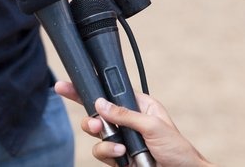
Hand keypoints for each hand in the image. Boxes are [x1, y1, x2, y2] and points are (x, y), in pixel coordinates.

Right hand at [55, 81, 213, 166]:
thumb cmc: (177, 149)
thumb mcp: (153, 125)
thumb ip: (124, 114)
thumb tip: (100, 103)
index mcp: (138, 105)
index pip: (109, 92)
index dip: (88, 88)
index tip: (66, 86)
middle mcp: (127, 120)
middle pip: (96, 113)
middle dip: (91, 120)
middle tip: (95, 125)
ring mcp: (122, 139)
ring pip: (96, 134)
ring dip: (103, 140)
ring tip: (117, 147)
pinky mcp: (118, 157)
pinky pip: (102, 152)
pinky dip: (108, 153)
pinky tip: (121, 156)